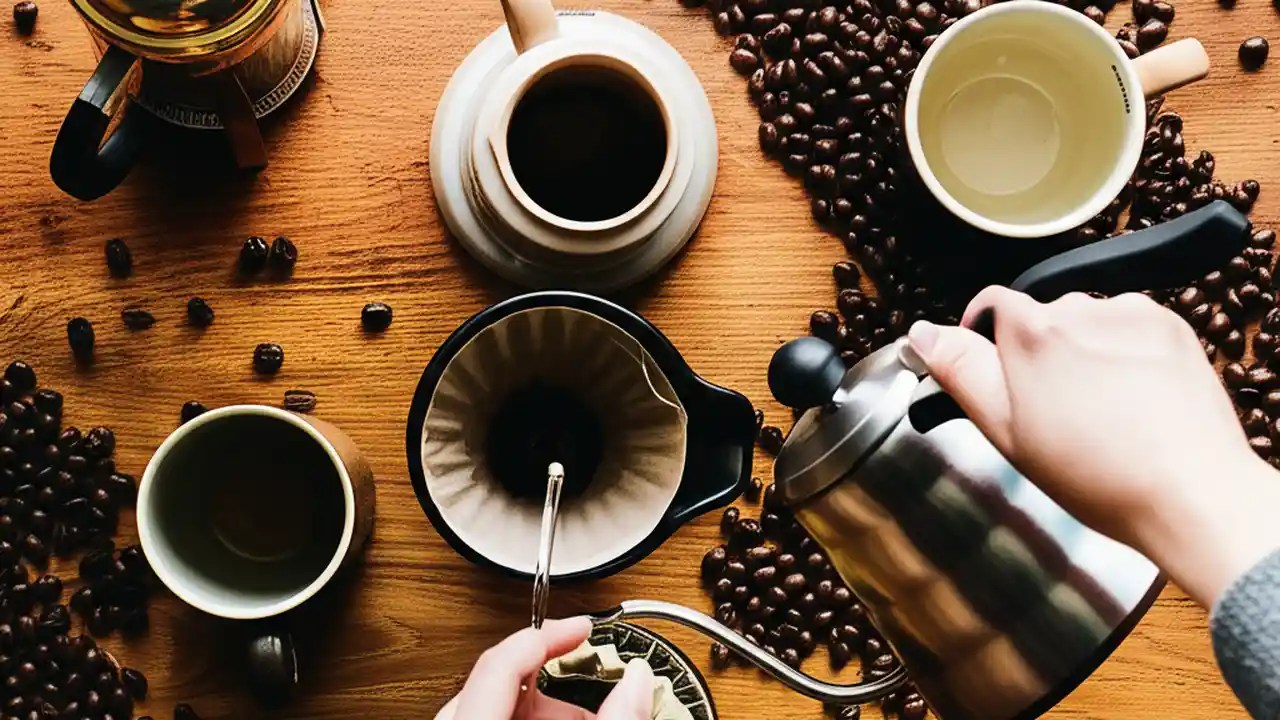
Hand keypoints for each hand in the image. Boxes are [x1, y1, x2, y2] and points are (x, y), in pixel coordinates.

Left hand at [435, 617, 654, 719]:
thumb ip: (612, 717)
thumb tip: (639, 679)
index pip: (500, 661)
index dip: (546, 633)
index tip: (581, 625)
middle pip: (498, 679)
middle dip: (553, 680)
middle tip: (592, 689)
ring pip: (497, 702)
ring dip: (548, 706)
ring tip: (589, 719)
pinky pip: (492, 719)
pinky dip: (532, 719)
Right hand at [907, 288, 1279, 606]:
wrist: (1193, 494)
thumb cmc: (1098, 476)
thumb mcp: (1006, 432)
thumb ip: (961, 372)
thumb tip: (922, 332)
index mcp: (1031, 333)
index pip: (990, 305)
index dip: (984, 341)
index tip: (999, 379)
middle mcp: (1080, 308)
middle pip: (1040, 316)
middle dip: (1037, 353)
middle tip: (1050, 412)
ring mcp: (1131, 314)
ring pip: (1085, 321)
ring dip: (1082, 350)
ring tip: (1097, 410)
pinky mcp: (1171, 325)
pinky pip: (1129, 325)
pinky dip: (1123, 351)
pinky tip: (1130, 398)